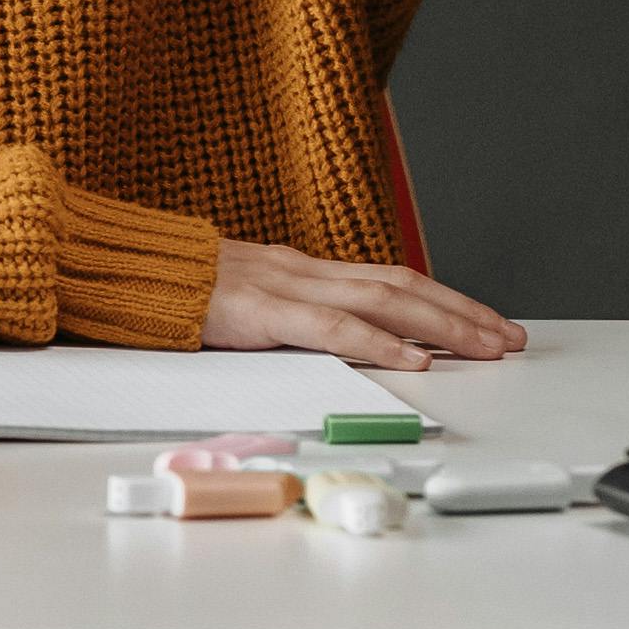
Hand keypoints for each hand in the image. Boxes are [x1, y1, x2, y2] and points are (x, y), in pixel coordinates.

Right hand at [202, 238, 524, 374]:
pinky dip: (378, 342)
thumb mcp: (243, 303)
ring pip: (383, 299)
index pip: (391, 279)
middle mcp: (304, 271)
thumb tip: (333, 347)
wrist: (120, 271)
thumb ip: (286, 319)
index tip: (485, 323)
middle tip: (509, 338)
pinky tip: (414, 358)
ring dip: (441, 325)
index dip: (444, 300)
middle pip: (403, 284)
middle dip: (462, 312)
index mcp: (302, 270)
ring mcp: (284, 287)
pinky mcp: (258, 310)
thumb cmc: (174, 296)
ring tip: (483, 347)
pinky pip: (330, 327)